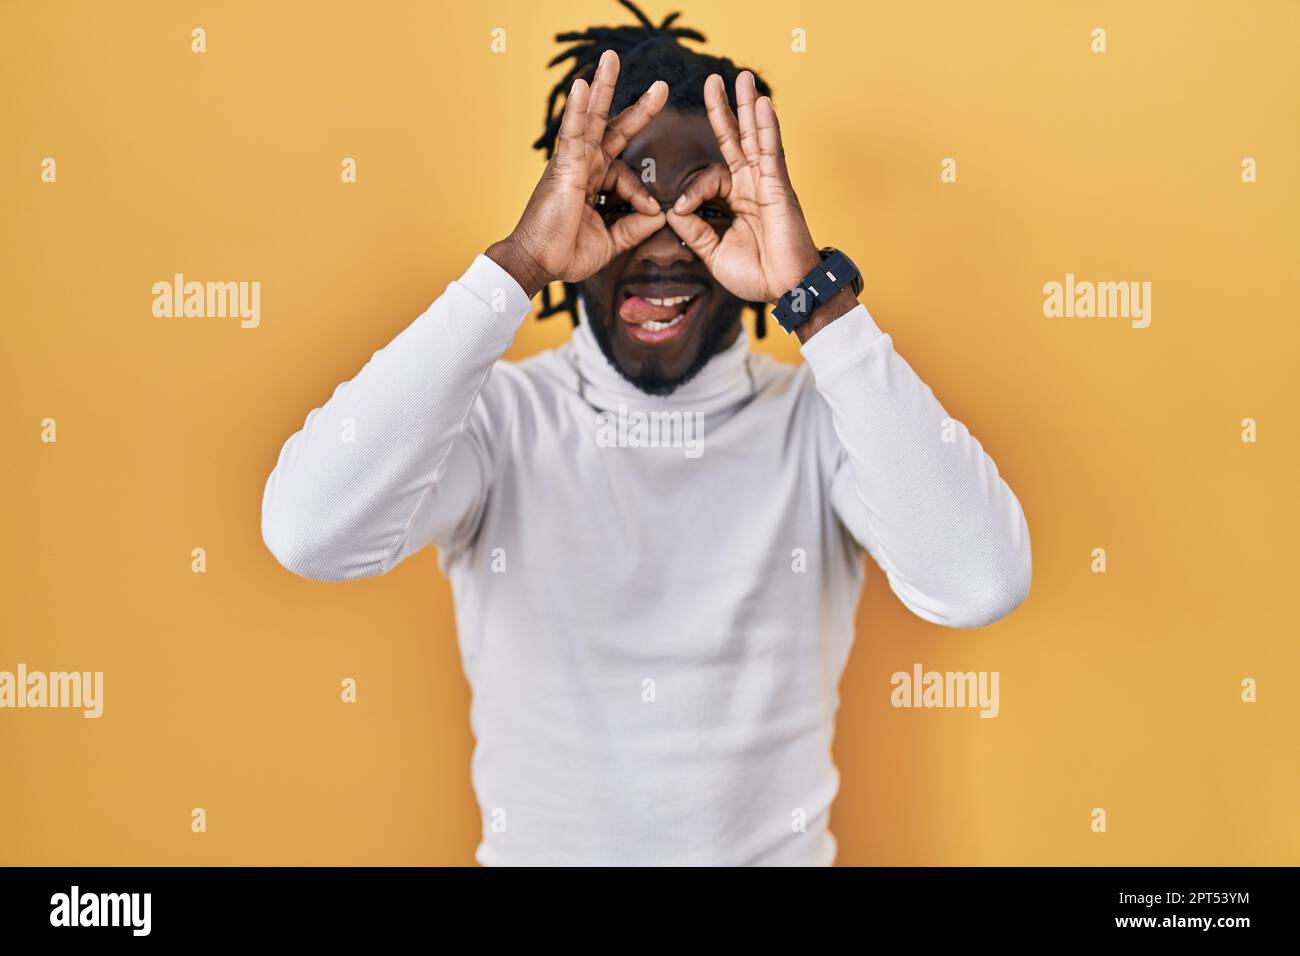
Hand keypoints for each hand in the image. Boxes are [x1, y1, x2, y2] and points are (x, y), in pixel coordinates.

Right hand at [487, 51, 668, 298]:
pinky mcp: (564, 166)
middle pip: (613, 128)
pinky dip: (578, 109)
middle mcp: (585, 166)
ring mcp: (574, 163)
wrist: (538, 263)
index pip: (628, 176)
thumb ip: (635, 226)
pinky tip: (583, 85)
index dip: (642, 194)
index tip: (651, 212)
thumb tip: (661, 214)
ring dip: (603, 88)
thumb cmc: (566, 252)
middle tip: (661, 85)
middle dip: (636, 107)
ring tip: (611, 59)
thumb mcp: (611, 241)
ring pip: (593, 119)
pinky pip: (573, 132)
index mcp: (594, 182)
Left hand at [665, 71, 821, 304]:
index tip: (684, 210)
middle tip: (713, 82)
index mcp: (734, 202)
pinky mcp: (778, 186)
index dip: (692, 192)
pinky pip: (770, 151)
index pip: (708, 180)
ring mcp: (765, 183)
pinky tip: (762, 103)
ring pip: (753, 138)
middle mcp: (750, 187)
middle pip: (734, 140)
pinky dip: (766, 127)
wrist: (785, 289)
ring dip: (747, 107)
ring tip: (742, 78)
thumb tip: (674, 210)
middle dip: (723, 111)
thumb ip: (694, 231)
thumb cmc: (756, 276)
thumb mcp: (713, 254)